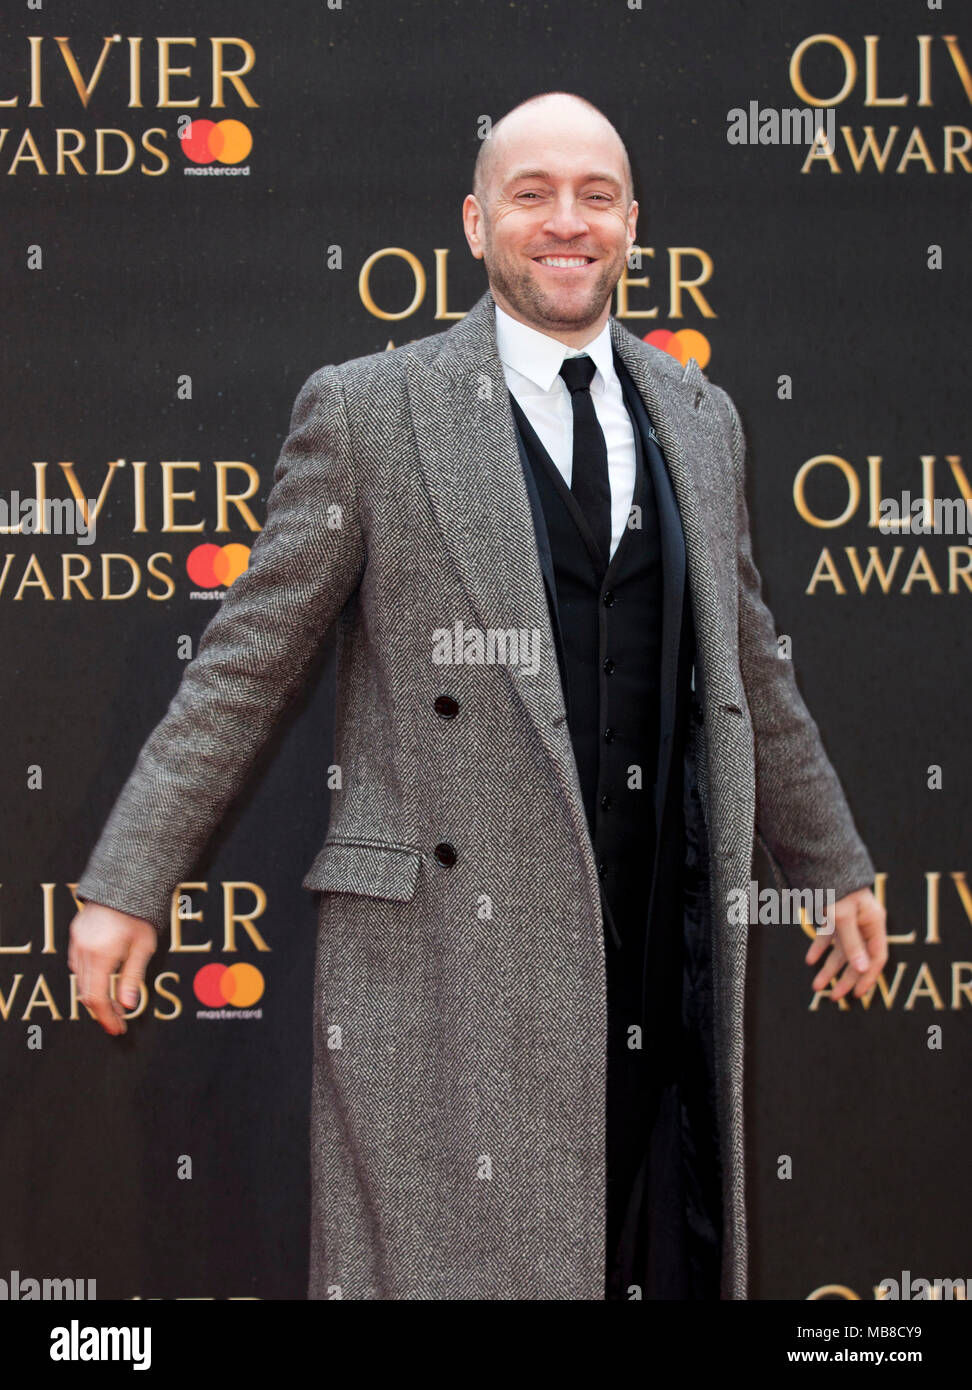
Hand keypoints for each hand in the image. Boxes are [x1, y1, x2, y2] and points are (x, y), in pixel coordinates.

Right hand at [68, 903, 157, 1035]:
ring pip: (81, 979)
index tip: (118, 1028)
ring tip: (116, 1002)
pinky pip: (78, 963)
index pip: (98, 999)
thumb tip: (128, 1005)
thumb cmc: (139, 913)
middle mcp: (84, 950)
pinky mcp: (76, 934)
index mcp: (101, 955)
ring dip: (95, 994)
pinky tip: (105, 978)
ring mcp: (77, 942)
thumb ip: (133, 977)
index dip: (107, 1018)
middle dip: (102, 1010)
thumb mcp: (143, 947)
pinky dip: (90, 976)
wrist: (124, 883)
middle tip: (118, 1020)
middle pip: (86, 993)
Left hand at [805, 886, 887, 1000]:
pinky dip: (819, 948)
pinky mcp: (834, 916)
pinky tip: (810, 960)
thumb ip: (852, 944)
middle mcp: (864, 923)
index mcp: (874, 923)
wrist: (819, 862)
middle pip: (858, 958)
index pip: (877, 958)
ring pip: (841, 951)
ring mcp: (849, 920)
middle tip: (833, 997)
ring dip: (829, 968)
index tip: (857, 995)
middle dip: (845, 978)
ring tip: (816, 986)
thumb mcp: (843, 917)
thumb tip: (863, 970)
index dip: (868, 977)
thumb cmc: (835, 886)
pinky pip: (829, 937)